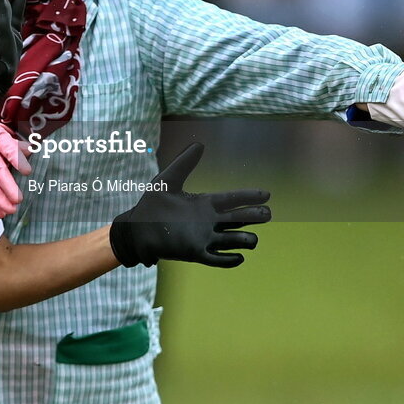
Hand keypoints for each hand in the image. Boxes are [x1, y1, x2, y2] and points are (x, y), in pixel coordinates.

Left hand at [109, 143, 270, 267]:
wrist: (136, 230)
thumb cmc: (151, 205)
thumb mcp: (167, 180)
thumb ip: (184, 163)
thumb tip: (200, 144)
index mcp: (205, 204)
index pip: (233, 200)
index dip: (249, 197)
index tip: (266, 194)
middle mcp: (209, 221)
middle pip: (239, 219)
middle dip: (254, 217)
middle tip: (266, 214)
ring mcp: (204, 238)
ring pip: (233, 240)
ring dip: (244, 240)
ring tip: (251, 238)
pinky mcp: (196, 253)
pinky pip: (218, 259)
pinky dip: (230, 259)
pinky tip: (238, 256)